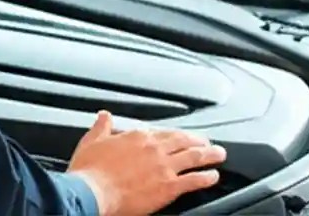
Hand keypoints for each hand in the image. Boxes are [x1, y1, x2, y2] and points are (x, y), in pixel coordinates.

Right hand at [66, 111, 226, 215]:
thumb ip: (101, 127)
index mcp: (137, 137)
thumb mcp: (91, 142)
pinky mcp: (168, 187)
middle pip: (183, 141)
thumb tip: (104, 116)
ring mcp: (164, 167)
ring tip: (219, 154)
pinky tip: (213, 177)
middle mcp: (154, 149)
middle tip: (207, 142)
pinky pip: (194, 180)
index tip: (179, 136)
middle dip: (198, 140)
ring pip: (194, 157)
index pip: (162, 132)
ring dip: (209, 154)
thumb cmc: (89, 171)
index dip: (174, 134)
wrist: (91, 192)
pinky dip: (206, 177)